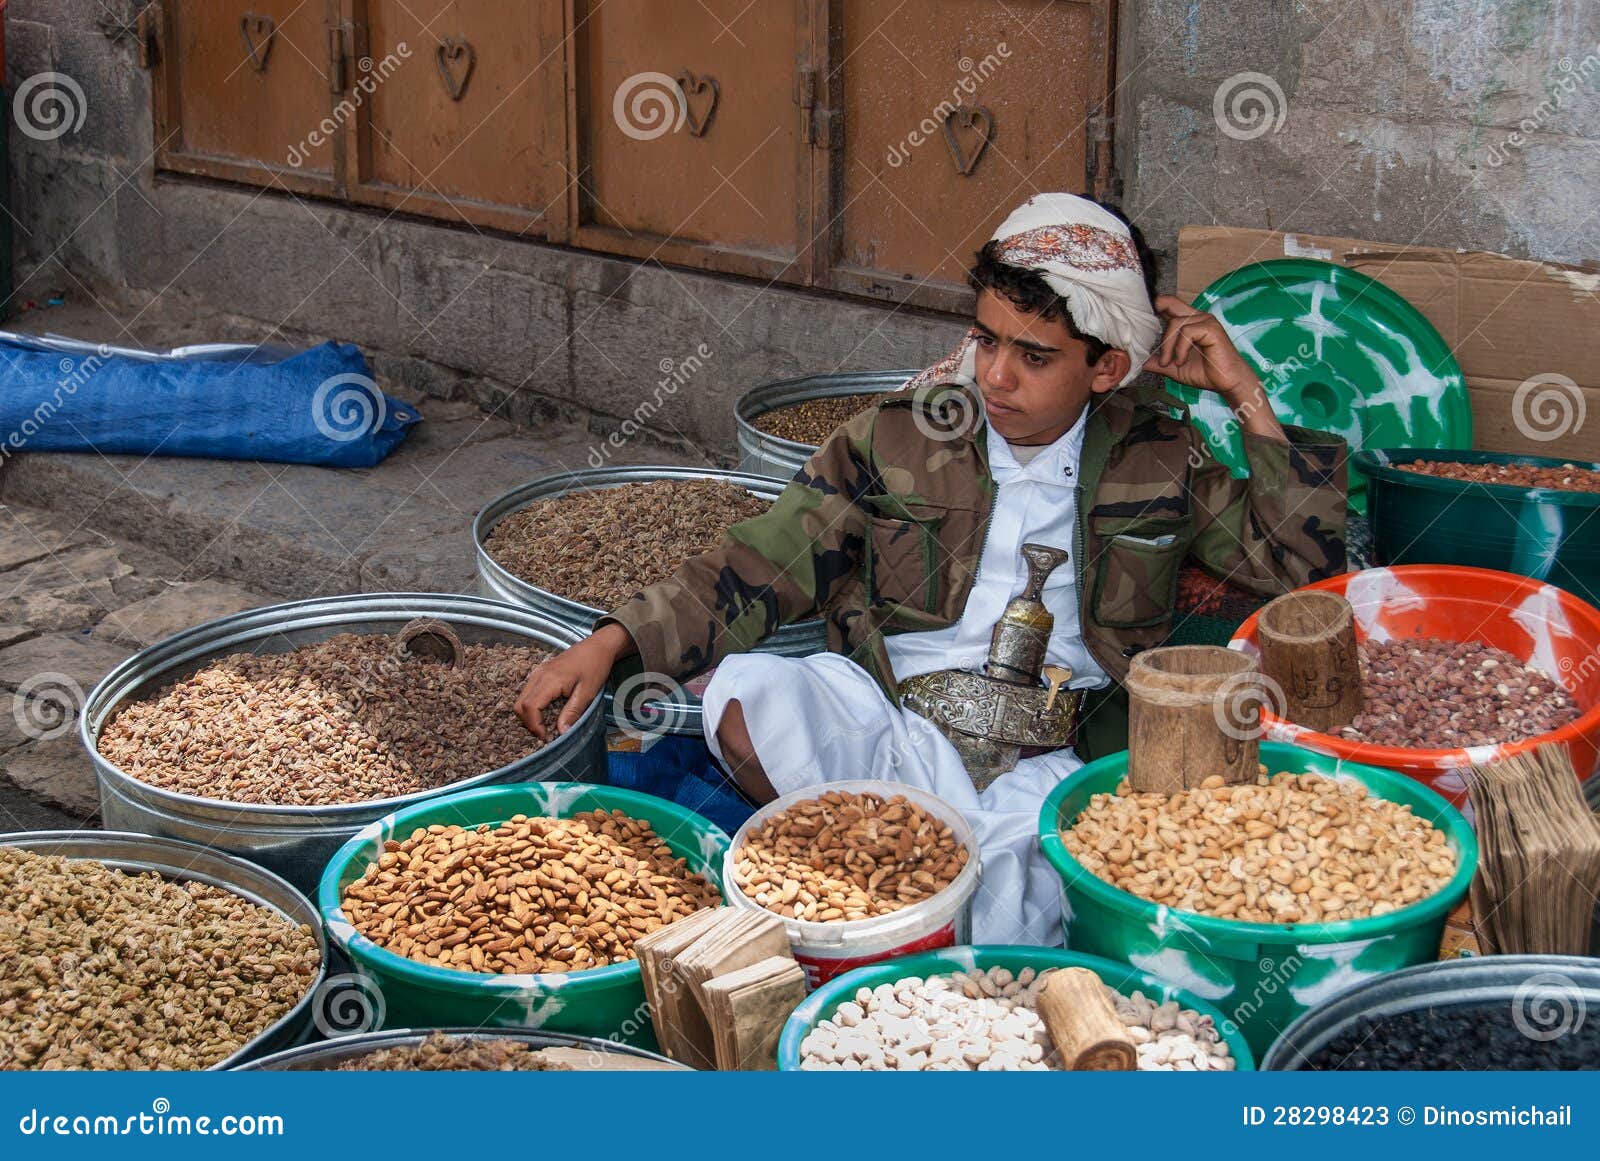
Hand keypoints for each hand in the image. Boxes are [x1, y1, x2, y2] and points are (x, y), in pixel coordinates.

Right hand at [515, 623, 634, 739]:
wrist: (597, 646)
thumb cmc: (595, 667)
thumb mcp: (588, 693)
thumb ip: (573, 712)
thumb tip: (561, 732)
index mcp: (549, 680)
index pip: (530, 707)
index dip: (534, 725)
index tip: (547, 737)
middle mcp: (539, 675)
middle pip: (520, 704)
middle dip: (529, 722)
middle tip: (546, 733)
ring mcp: (538, 672)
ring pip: (521, 698)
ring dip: (529, 715)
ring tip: (546, 724)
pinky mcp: (540, 672)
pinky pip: (528, 692)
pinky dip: (532, 705)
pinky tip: (547, 711)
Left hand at [1142, 295, 1261, 401]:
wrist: (1227, 382)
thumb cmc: (1206, 372)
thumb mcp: (1174, 367)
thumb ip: (1157, 362)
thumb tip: (1138, 361)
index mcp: (1189, 322)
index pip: (1168, 304)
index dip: (1154, 305)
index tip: (1140, 318)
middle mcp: (1197, 317)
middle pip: (1169, 303)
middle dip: (1154, 319)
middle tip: (1151, 343)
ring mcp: (1205, 321)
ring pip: (1175, 323)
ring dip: (1167, 346)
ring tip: (1169, 362)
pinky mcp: (1211, 328)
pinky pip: (1187, 332)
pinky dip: (1180, 349)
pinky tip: (1182, 361)